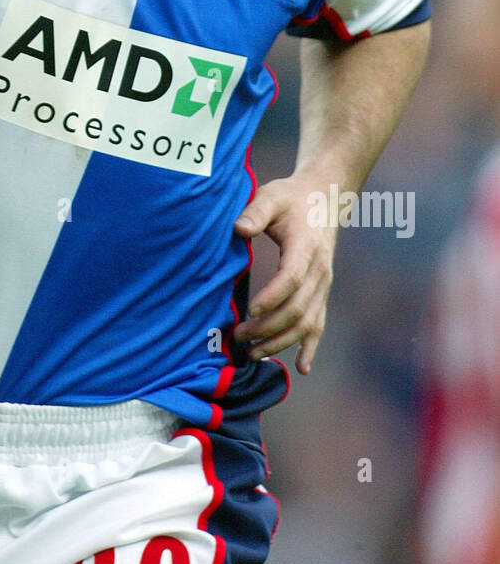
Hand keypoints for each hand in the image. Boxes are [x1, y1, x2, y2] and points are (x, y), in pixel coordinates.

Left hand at [231, 172, 337, 375]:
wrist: (324, 198)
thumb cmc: (291, 198)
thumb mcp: (271, 196)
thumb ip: (255, 211)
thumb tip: (238, 229)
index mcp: (307, 247)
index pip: (292, 279)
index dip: (272, 298)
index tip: (249, 310)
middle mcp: (320, 271)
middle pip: (298, 308)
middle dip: (268, 327)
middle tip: (239, 337)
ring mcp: (323, 284)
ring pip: (307, 322)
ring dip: (281, 342)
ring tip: (253, 354)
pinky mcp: (321, 292)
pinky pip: (318, 323)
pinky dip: (310, 347)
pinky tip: (301, 368)